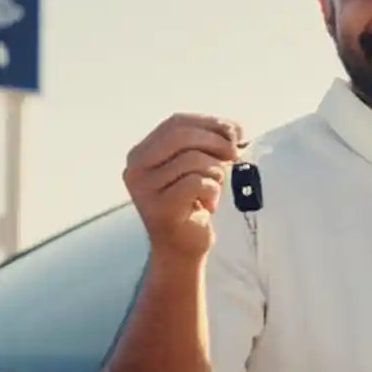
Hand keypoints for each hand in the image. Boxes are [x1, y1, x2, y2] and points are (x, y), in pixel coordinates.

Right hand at [123, 113, 244, 259]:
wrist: (181, 248)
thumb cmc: (192, 203)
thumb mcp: (196, 166)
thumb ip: (208, 143)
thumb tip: (235, 129)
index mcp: (140, 153)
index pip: (176, 123)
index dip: (210, 123)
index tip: (236, 133)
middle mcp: (135, 169)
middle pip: (182, 136)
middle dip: (216, 142)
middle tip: (235, 156)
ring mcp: (144, 190)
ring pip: (192, 160)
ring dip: (216, 171)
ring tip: (214, 187)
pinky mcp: (160, 209)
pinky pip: (196, 183)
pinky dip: (213, 190)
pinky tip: (210, 205)